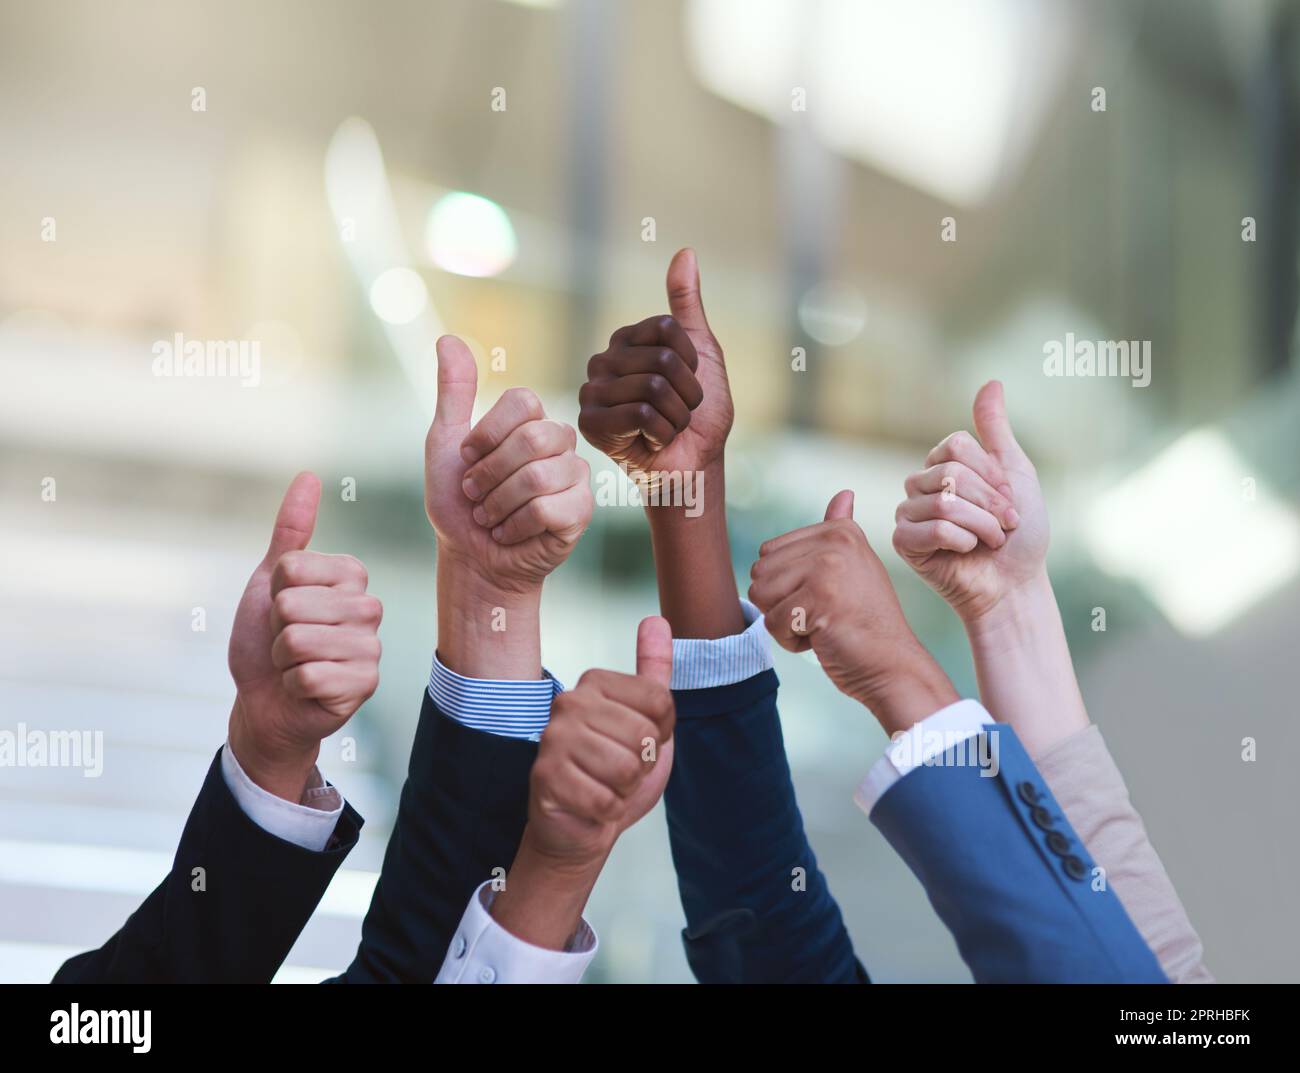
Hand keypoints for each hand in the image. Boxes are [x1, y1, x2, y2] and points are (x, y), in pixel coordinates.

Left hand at [228, 473, 382, 800]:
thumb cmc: (267, 640)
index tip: (281, 611)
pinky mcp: (365, 684)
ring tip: (295, 666)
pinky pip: (309, 675)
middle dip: (275, 630)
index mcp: (351, 576)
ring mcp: (371, 647)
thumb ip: (291, 530)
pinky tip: (305, 689)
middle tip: (288, 644)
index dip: (272, 593)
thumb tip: (308, 475)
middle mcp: (369, 608)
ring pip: (298, 641)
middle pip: (292, 605)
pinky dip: (293, 685)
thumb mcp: (270, 582)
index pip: (291, 568)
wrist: (265, 701)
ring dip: (282, 660)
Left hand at [426, 335, 592, 594]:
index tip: (466, 459)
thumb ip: (454, 393)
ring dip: (498, 504)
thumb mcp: (445, 443)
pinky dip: (515, 525)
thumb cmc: (459, 502)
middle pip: (533, 438)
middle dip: (489, 474)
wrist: (471, 557)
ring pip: (539, 476)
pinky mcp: (581, 511)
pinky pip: (549, 508)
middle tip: (474, 495)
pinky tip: (510, 533)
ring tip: (490, 516)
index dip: (487, 434)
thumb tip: (448, 337)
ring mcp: (575, 475)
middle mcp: (559, 441)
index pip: (523, 401)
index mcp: (530, 420)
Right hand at [489, 618, 675, 949]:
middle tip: (618, 770)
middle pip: (645, 735)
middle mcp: (570, 702)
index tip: (636, 743)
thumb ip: (654, 673)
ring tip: (603, 784)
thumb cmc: (615, 773)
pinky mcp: (545, 776)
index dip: (660, 734)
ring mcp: (553, 738)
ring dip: (624, 789)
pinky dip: (607, 811)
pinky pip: (606, 800)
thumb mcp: (647, 721)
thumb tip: (656, 619)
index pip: (661, 701)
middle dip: (642, 764)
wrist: (581, 827)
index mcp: (594, 682)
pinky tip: (590, 805)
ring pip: (627, 768)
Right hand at [578, 248, 732, 481]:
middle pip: (661, 360)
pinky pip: (639, 414)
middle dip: (687, 393)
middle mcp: (603, 360)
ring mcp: (592, 391)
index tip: (688, 380)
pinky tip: (652, 442)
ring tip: (667, 426)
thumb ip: (687, 305)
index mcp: (626, 339)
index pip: (665, 329)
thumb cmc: (700, 414)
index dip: (691, 359)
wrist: (695, 464)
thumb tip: (686, 251)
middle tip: (679, 411)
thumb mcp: (702, 352)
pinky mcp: (590, 422)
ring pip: (652, 388)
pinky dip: (662, 432)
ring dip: (677, 416)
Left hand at [749, 491, 956, 733]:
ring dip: (784, 622)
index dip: (786, 585)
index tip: (825, 596)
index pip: (768, 553)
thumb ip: (840, 530)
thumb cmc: (867, 621)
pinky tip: (823, 639)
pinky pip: (772, 623)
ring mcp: (828, 569)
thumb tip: (844, 494)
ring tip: (822, 624)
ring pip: (761, 596)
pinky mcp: (819, 600)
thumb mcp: (856, 567)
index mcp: (839, 531)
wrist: (892, 665)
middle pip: (760, 573)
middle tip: (823, 614)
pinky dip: (791, 642)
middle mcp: (834, 542)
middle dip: (780, 604)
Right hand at [892, 381, 1048, 623]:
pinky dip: (961, 541)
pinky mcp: (903, 543)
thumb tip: (991, 382)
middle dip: (989, 502)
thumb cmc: (1018, 535)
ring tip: (990, 541)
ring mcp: (908, 513)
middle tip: (1005, 525)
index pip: (954, 445)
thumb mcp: (1015, 473)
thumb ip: (996, 430)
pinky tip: (966, 552)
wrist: (1015, 584)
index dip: (990, 473)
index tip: (1010, 498)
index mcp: (943, 465)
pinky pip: (930, 529)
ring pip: (942, 502)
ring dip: (981, 524)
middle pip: (948, 472)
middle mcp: (920, 485)